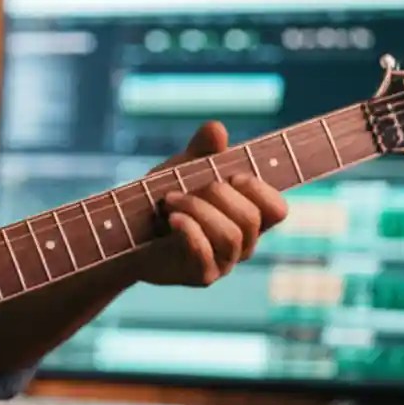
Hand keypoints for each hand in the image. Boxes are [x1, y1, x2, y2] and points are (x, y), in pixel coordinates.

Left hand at [135, 121, 288, 286]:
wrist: (126, 237)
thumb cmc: (161, 203)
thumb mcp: (180, 170)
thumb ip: (201, 150)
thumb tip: (217, 129)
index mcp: (246, 217)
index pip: (277, 209)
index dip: (260, 189)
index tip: (233, 176)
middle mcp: (242, 243)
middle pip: (251, 219)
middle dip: (218, 195)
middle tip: (185, 189)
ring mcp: (223, 262)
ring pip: (231, 236)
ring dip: (198, 210)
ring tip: (170, 202)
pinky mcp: (201, 276)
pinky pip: (205, 253)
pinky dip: (188, 229)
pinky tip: (170, 219)